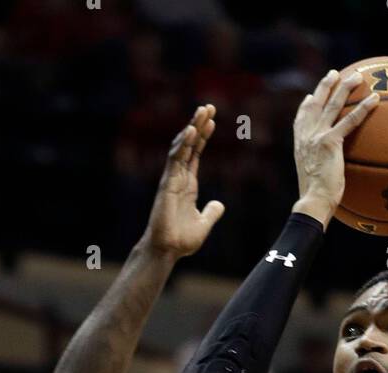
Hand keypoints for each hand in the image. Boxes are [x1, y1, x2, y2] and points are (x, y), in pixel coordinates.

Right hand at [145, 105, 224, 258]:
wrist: (168, 250)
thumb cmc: (181, 240)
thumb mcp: (203, 224)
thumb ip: (211, 213)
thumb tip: (219, 205)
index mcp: (188, 184)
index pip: (195, 154)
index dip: (203, 137)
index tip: (213, 121)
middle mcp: (179, 178)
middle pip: (189, 145)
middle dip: (198, 125)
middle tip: (208, 106)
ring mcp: (172, 179)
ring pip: (181, 146)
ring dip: (192, 127)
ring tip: (202, 111)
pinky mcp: (167, 184)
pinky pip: (175, 159)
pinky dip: (183, 143)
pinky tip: (191, 130)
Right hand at [292, 69, 378, 226]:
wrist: (312, 202)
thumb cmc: (314, 198)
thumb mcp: (312, 179)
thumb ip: (317, 168)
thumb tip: (326, 172)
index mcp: (300, 145)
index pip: (301, 118)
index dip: (307, 104)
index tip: (312, 95)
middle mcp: (306, 136)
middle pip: (316, 104)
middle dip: (325, 86)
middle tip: (334, 73)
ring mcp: (317, 137)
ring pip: (333, 105)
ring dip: (345, 87)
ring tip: (357, 76)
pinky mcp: (330, 142)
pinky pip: (350, 121)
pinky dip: (363, 108)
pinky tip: (374, 99)